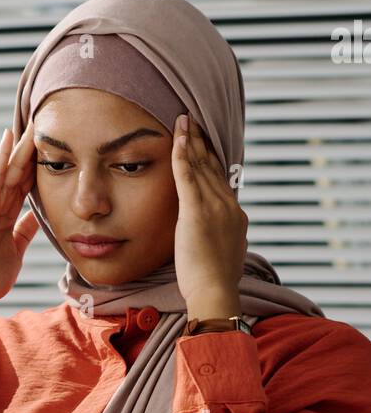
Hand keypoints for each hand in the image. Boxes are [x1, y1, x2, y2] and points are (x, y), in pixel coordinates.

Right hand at [0, 119, 39, 306]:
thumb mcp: (15, 247)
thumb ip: (24, 230)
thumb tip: (37, 217)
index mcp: (4, 212)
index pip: (24, 181)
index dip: (36, 163)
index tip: (51, 144)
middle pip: (16, 169)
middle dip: (30, 148)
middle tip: (43, 124)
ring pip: (6, 167)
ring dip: (18, 145)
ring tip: (30, 123)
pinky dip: (0, 158)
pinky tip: (8, 140)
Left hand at [172, 113, 247, 312]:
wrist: (216, 292)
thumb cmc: (214, 282)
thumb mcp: (222, 252)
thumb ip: (219, 236)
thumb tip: (214, 234)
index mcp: (235, 215)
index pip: (221, 178)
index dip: (211, 157)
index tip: (204, 140)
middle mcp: (228, 206)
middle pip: (213, 166)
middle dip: (201, 142)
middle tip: (193, 120)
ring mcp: (214, 208)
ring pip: (201, 166)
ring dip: (190, 141)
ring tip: (183, 121)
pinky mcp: (197, 213)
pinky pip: (187, 177)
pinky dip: (182, 155)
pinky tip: (177, 138)